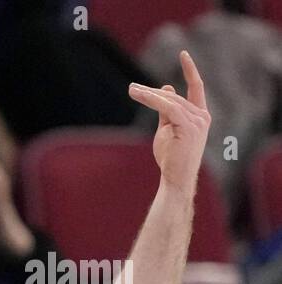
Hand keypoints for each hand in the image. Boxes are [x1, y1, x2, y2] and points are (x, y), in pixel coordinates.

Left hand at [128, 50, 210, 202]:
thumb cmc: (171, 156)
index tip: (183, 54)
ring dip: (148, 96)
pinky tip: (140, 96)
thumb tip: (167, 88)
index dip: (190, 70)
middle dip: (152, 92)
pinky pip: (169, 108)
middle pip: (174, 96)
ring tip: (131, 91)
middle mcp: (202, 116)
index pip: (197, 87)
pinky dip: (154, 100)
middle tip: (132, 88)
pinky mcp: (189, 126)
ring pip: (170, 101)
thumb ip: (167, 110)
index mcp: (200, 115)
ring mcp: (198, 121)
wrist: (175, 177)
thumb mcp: (168, 128)